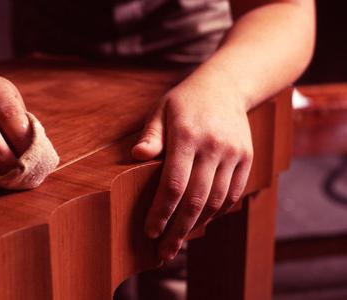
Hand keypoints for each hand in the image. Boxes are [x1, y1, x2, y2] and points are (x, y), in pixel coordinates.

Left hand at [132, 82, 252, 260]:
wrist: (226, 86)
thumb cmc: (185, 101)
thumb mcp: (161, 110)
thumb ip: (151, 135)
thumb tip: (137, 156)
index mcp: (187, 136)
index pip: (173, 184)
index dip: (160, 213)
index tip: (150, 233)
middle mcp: (213, 147)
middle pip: (196, 200)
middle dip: (177, 230)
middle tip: (163, 253)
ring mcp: (234, 153)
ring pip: (216, 201)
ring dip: (197, 226)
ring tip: (179, 242)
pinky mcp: (247, 158)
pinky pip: (233, 194)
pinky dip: (216, 212)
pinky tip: (200, 222)